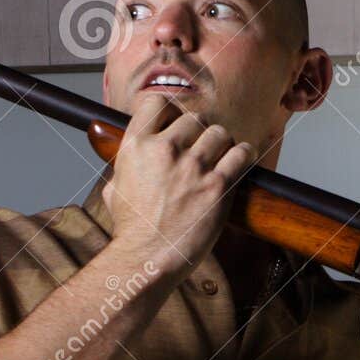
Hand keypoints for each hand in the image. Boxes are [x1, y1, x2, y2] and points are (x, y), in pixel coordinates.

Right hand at [101, 93, 253, 280]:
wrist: (148, 257)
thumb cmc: (131, 228)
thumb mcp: (115, 188)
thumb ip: (128, 164)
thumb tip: (135, 152)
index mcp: (136, 146)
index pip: (156, 102)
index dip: (169, 109)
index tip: (175, 121)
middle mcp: (165, 149)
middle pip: (194, 118)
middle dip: (199, 132)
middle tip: (201, 148)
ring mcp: (193, 166)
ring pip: (219, 132)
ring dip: (222, 143)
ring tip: (221, 156)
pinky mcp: (218, 184)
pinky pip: (241, 154)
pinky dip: (244, 154)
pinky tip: (241, 159)